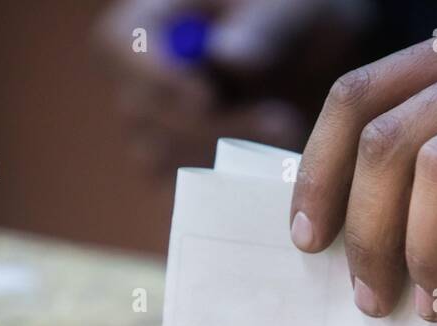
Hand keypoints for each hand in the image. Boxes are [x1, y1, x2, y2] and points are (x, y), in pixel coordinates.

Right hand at [95, 0, 370, 173]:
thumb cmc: (291, 21)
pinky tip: (274, 174)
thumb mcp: (286, 10)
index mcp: (149, 23)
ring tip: (289, 140)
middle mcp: (140, 79)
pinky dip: (227, 192)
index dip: (156, 78)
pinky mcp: (180, 173)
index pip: (120, 46)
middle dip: (210, 126)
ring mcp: (155, 132)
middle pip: (142, 113)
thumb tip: (228, 58)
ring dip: (224, 160)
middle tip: (282, 122)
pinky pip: (182, 195)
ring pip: (158, 160)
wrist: (316, 66)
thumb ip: (261, 28)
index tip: (206, 99)